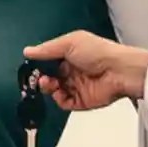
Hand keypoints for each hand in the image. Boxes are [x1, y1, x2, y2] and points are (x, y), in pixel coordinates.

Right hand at [23, 31, 147, 110]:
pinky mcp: (81, 101)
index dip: (38, 64)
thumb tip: (28, 51)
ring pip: (54, 90)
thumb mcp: (70, 43)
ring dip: (48, 88)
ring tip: (49, 83)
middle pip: (49, 76)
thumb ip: (47, 49)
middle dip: (40, 77)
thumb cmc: (99, 52)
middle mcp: (72, 70)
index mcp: (70, 54)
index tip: (31, 66)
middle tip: (38, 77)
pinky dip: (59, 99)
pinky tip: (59, 92)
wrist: (119, 71)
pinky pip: (64, 103)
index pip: (48, 60)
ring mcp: (76, 86)